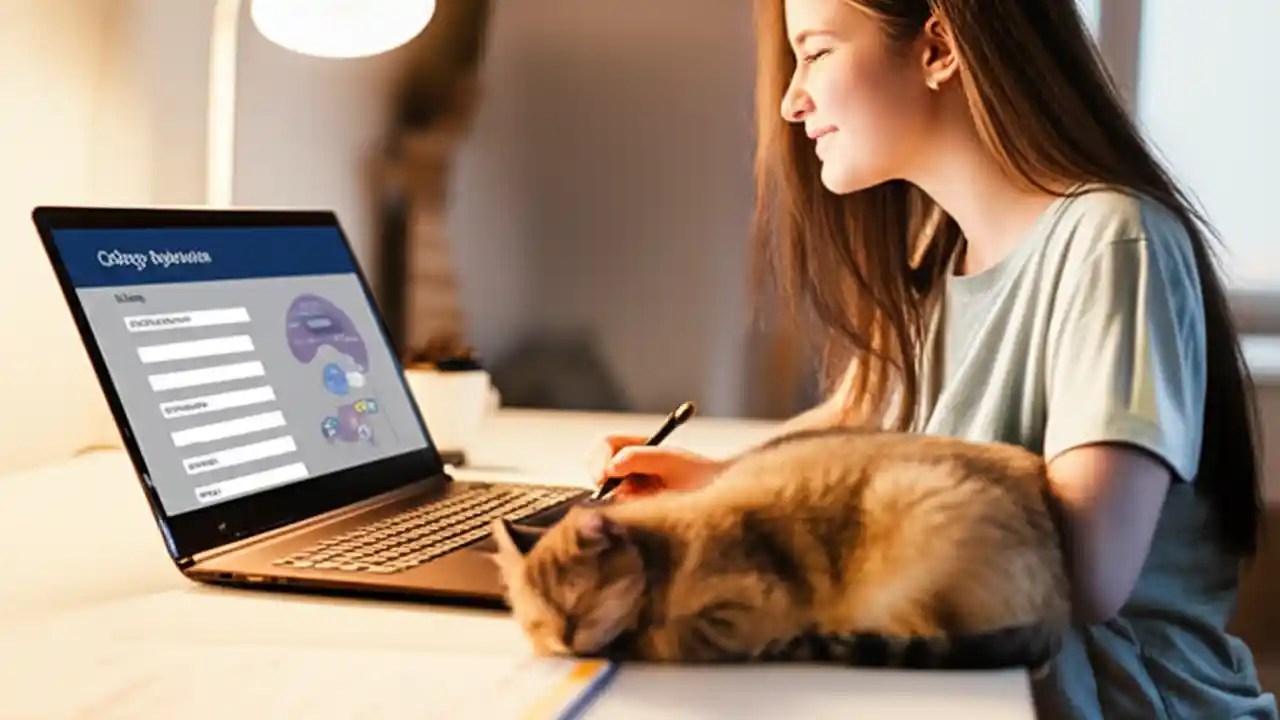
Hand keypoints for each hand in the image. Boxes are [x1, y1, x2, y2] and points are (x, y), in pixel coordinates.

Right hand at [586, 434, 725, 499]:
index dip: (600, 458)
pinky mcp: (632, 507)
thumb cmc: (700, 476)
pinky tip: (642, 510)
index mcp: (639, 445)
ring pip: (603, 489)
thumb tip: (611, 466)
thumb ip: (641, 458)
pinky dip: (621, 511)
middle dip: (599, 477)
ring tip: (641, 501)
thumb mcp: (672, 462)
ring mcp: (629, 486)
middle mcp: (630, 463)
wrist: (719, 501)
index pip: (606, 443)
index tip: (605, 477)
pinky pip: (614, 509)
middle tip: (608, 494)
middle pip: (596, 463)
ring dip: (613, 496)